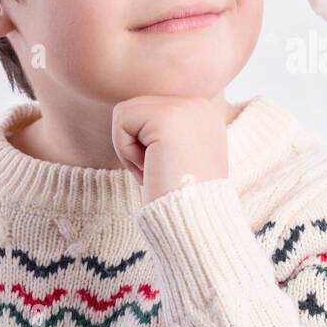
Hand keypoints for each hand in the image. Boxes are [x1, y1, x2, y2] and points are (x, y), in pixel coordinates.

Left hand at [111, 96, 229, 205]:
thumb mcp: (183, 158)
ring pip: (126, 112)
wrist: (196, 222)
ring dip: (129, 148)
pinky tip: (150, 169)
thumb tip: (131, 121)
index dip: (147, 145)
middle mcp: (199, 104)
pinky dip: (125, 149)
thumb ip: (167, 135)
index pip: (151, 111)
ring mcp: (186, 107)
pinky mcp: (167, 116)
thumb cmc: (183, 200)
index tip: (168, 171)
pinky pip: (122, 119)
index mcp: (205, 113)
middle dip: (137, 144)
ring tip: (155, 170)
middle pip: (136, 107)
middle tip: (159, 173)